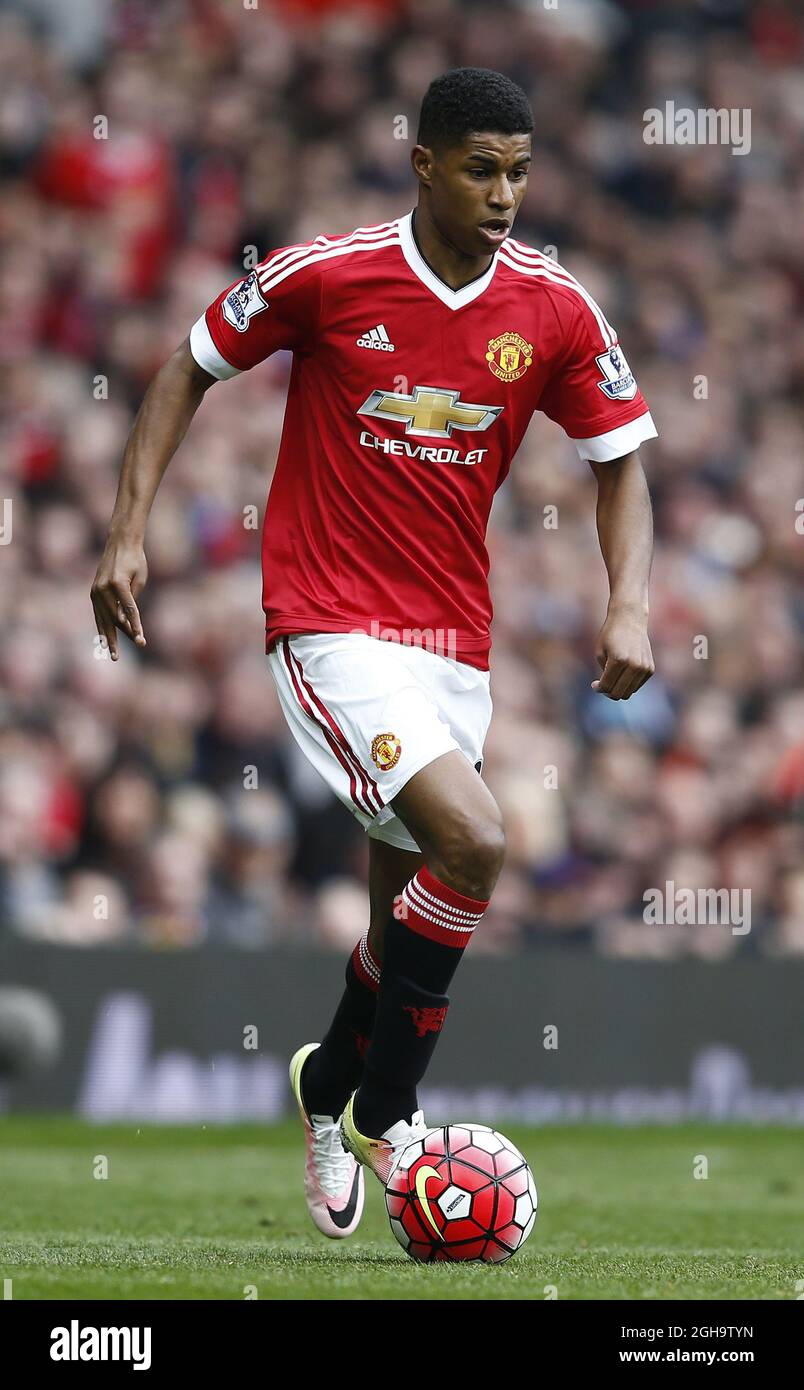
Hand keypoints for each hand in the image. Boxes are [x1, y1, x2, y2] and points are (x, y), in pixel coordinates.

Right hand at [90, 534, 147, 660]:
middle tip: (119, 657)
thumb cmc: (136, 560)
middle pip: (113, 617)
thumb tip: (125, 620)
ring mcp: (96, 590)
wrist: (120, 543)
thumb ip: (133, 599)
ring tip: (112, 655)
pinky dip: (101, 627)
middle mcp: (104, 588)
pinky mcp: (94, 592)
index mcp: (118, 582)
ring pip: (103, 619)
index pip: (129, 609)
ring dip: (108, 638)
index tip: (140, 640)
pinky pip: (98, 613)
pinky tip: (103, 641)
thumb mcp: (140, 578)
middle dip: (120, 637)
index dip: (135, 626)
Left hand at [592, 607, 653, 699]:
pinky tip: (623, 672)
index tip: (594, 684)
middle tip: (603, 684)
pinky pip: (637, 685)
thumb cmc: (611, 635)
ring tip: (612, 678)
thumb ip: (604, 674)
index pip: (607, 686)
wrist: (630, 619)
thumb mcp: (600, 653)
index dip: (598, 688)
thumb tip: (609, 691)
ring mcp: (644, 668)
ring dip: (619, 688)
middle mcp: (634, 665)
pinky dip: (629, 683)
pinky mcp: (650, 669)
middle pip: (619, 694)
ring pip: (629, 692)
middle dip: (608, 692)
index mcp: (618, 661)